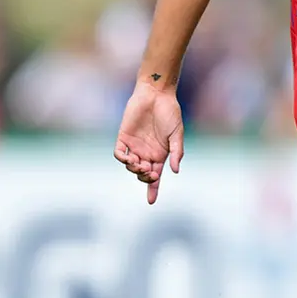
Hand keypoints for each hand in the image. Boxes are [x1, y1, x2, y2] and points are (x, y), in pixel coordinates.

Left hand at [114, 79, 184, 202]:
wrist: (156, 95)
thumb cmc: (170, 113)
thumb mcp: (177, 134)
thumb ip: (176, 152)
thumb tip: (175, 171)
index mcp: (161, 154)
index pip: (156, 177)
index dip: (153, 189)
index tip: (151, 202)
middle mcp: (147, 153)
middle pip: (142, 174)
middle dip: (145, 178)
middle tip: (149, 172)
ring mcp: (134, 146)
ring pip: (130, 166)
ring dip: (134, 169)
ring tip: (140, 164)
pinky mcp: (123, 137)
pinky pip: (119, 154)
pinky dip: (122, 159)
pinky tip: (128, 159)